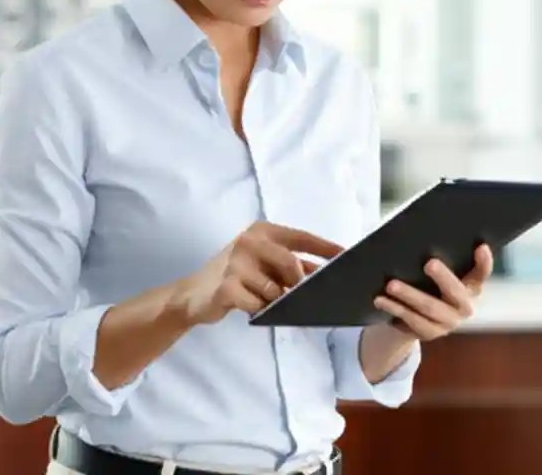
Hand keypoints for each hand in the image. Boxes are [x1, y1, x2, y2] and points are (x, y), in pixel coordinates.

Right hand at [172, 222, 343, 326]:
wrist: (193, 294)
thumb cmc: (235, 277)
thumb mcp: (262, 264)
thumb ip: (290, 265)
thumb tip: (326, 271)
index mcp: (261, 231)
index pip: (301, 237)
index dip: (326, 248)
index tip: (348, 256)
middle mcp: (249, 241)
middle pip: (290, 263)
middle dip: (299, 282)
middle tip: (299, 294)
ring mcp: (236, 263)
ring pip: (274, 289)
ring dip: (275, 300)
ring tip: (267, 301)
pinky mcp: (226, 286)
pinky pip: (257, 304)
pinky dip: (259, 310)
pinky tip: (251, 307)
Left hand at [372, 244, 492, 340]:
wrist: (412, 318)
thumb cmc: (425, 284)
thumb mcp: (434, 273)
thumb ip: (435, 259)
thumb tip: (416, 236)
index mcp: (470, 286)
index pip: (481, 273)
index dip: (484, 262)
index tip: (481, 246)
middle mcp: (464, 306)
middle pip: (455, 291)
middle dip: (443, 277)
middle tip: (429, 264)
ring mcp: (448, 322)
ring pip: (429, 307)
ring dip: (409, 295)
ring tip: (391, 284)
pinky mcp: (430, 333)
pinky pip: (412, 321)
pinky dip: (395, 308)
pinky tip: (381, 300)